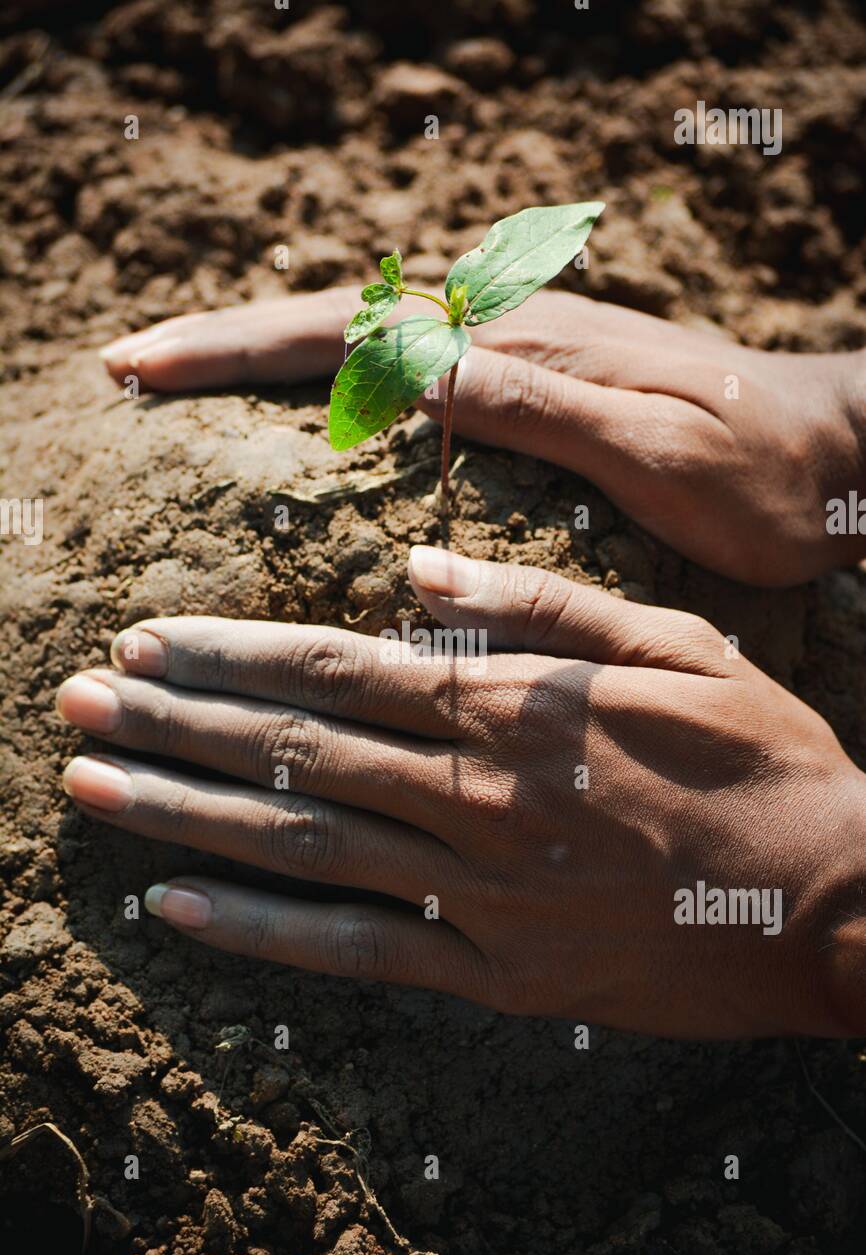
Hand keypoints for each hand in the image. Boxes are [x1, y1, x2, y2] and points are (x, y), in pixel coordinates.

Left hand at [57, 551, 865, 1038]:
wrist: (834, 906)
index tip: (149, 639)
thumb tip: (416, 577)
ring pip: (303, 842)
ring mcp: (480, 894)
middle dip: (177, 721)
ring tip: (93, 787)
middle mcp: (478, 796)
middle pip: (296, 749)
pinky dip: (261, 930)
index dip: (231, 654)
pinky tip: (178, 906)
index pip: (339, 670)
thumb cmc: (761, 763)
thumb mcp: (675, 649)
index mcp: (517, 707)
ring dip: (188, 811)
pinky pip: (357, 951)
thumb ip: (543, 607)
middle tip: (80, 701)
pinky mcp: (496, 975)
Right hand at [100, 288, 865, 585]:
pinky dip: (342, 384)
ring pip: (371, 344)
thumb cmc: (759, 473)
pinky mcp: (541, 387)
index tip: (148, 366)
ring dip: (274, 358)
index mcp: (525, 348)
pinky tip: (314, 411)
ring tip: (189, 383)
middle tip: (131, 367)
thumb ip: (540, 404)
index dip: (244, 350)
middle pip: (342, 325)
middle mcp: (513, 338)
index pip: (357, 335)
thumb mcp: (657, 448)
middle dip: (229, 344)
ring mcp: (524, 358)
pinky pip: (414, 376)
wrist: (838, 459)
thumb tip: (415, 366)